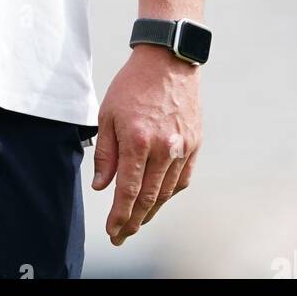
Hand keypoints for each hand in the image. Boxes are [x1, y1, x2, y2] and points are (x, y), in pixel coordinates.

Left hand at [90, 44, 201, 244]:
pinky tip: (158, 200)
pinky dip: (169, 194)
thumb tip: (102, 186)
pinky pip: (182, 179)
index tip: (112, 231)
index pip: (128, 191)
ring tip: (137, 222)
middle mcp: (163, 149)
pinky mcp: (194, 144)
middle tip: (121, 235)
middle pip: (148, 198)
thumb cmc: (133, 84)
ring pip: (167, 192)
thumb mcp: (108, 113)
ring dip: (151, 212)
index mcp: (138, 141)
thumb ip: (106, 153)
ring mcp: (182, 148)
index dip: (119, 216)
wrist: (167, 60)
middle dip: (133, 221)